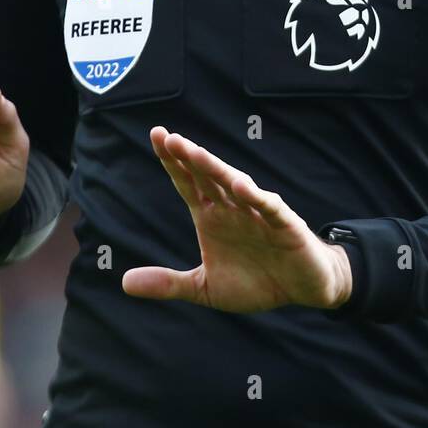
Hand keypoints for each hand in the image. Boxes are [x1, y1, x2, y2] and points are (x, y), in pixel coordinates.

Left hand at [121, 127, 352, 312]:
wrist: (303, 289)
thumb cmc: (257, 281)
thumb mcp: (205, 288)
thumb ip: (168, 283)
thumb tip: (123, 281)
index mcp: (212, 216)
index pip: (188, 183)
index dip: (172, 162)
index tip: (156, 137)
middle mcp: (232, 207)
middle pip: (207, 177)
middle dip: (188, 157)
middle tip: (167, 137)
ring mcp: (258, 213)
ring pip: (235, 185)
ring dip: (216, 169)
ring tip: (195, 153)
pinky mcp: (285, 225)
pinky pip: (269, 208)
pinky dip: (257, 197)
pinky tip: (241, 186)